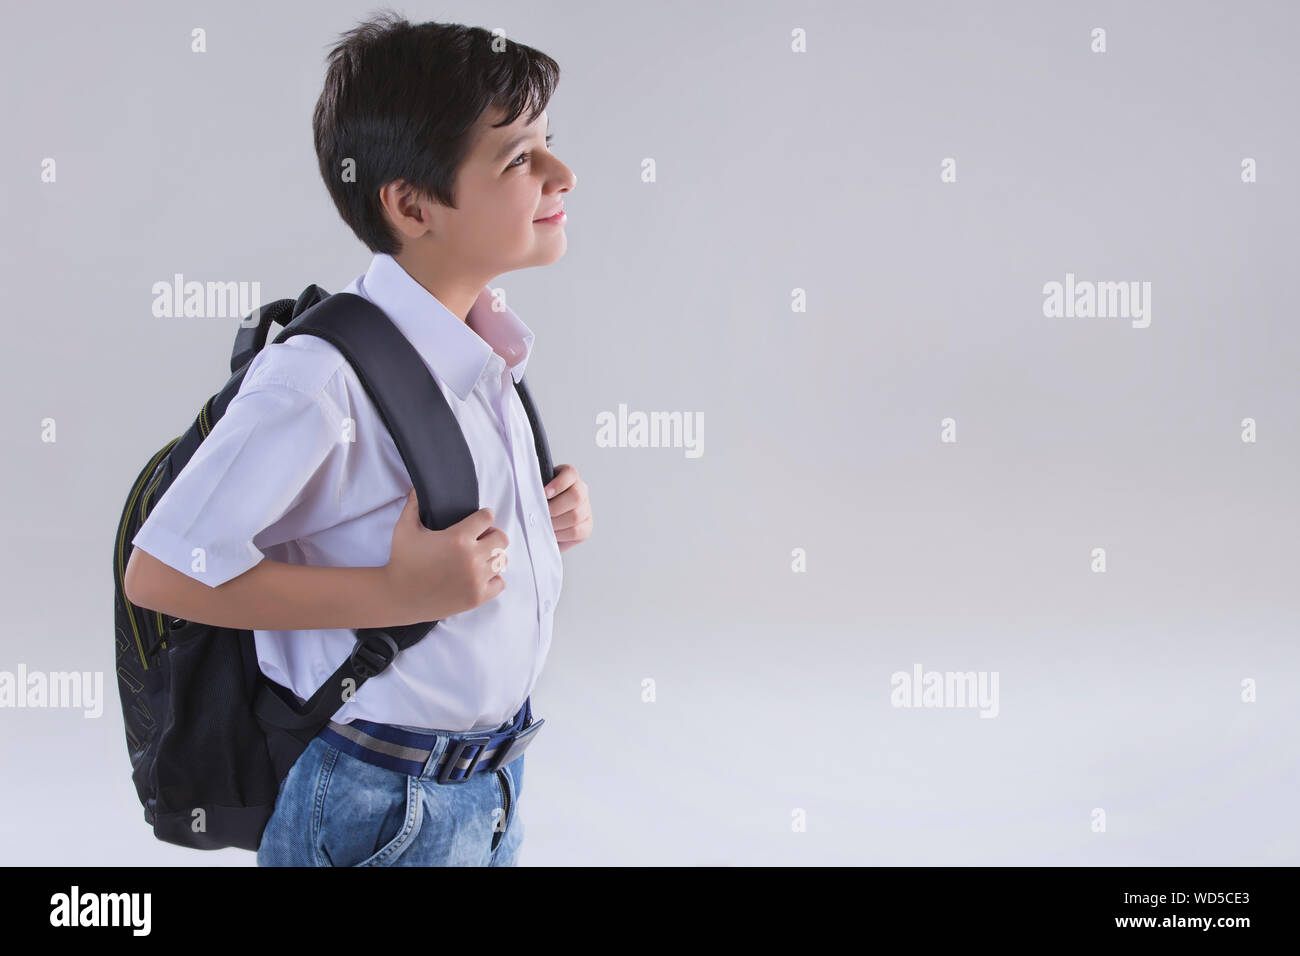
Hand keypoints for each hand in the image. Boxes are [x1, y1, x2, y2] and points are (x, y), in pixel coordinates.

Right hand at [383, 488, 508, 622]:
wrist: (398, 596)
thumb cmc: (401, 561)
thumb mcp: (404, 528)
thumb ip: (414, 505)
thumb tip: (418, 489)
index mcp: (458, 538)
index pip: (488, 517)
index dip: (483, 515)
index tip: (478, 519)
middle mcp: (471, 558)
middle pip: (501, 538)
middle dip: (492, 534)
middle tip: (480, 538)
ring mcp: (476, 579)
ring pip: (501, 560)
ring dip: (492, 556)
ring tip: (478, 556)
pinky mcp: (476, 597)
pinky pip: (499, 583)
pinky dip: (493, 578)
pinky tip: (479, 575)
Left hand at [543, 463, 591, 553]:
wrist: (544, 517)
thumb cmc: (540, 501)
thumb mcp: (537, 489)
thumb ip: (535, 488)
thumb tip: (530, 497)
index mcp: (570, 477)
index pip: (571, 473)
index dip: (559, 483)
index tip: (545, 493)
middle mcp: (582, 490)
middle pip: (576, 496)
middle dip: (555, 508)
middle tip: (540, 514)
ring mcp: (586, 508)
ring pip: (575, 516)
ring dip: (556, 523)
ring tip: (544, 525)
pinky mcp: (587, 526)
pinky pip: (576, 531)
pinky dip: (561, 534)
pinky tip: (552, 533)